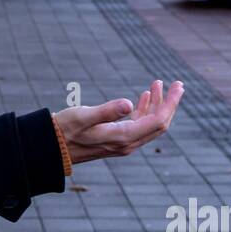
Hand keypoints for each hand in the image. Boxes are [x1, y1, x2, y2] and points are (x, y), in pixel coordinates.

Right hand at [54, 80, 184, 164]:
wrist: (52, 148)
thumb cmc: (65, 129)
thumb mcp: (84, 116)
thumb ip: (106, 111)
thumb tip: (128, 103)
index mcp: (123, 137)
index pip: (158, 121)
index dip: (171, 103)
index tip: (178, 86)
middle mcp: (127, 144)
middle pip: (159, 124)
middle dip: (170, 103)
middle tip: (177, 84)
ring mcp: (123, 143)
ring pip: (149, 124)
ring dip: (157, 104)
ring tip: (158, 84)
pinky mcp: (117, 140)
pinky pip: (138, 125)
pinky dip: (145, 109)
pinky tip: (145, 97)